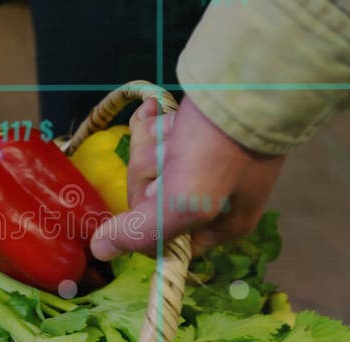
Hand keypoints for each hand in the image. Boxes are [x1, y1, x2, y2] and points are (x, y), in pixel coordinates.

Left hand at [90, 96, 285, 259]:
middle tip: (170, 156)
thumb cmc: (221, 151)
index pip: (165, 242)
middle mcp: (212, 199)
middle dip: (151, 172)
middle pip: (152, 199)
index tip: (152, 198)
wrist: (248, 82)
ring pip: (151, 164)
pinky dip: (151, 124)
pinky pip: (154, 136)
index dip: (147, 222)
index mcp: (220, 227)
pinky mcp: (189, 133)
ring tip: (175, 131)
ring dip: (153, 145)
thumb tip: (101, 250)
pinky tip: (155, 112)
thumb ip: (142, 231)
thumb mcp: (184, 202)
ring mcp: (200, 163)